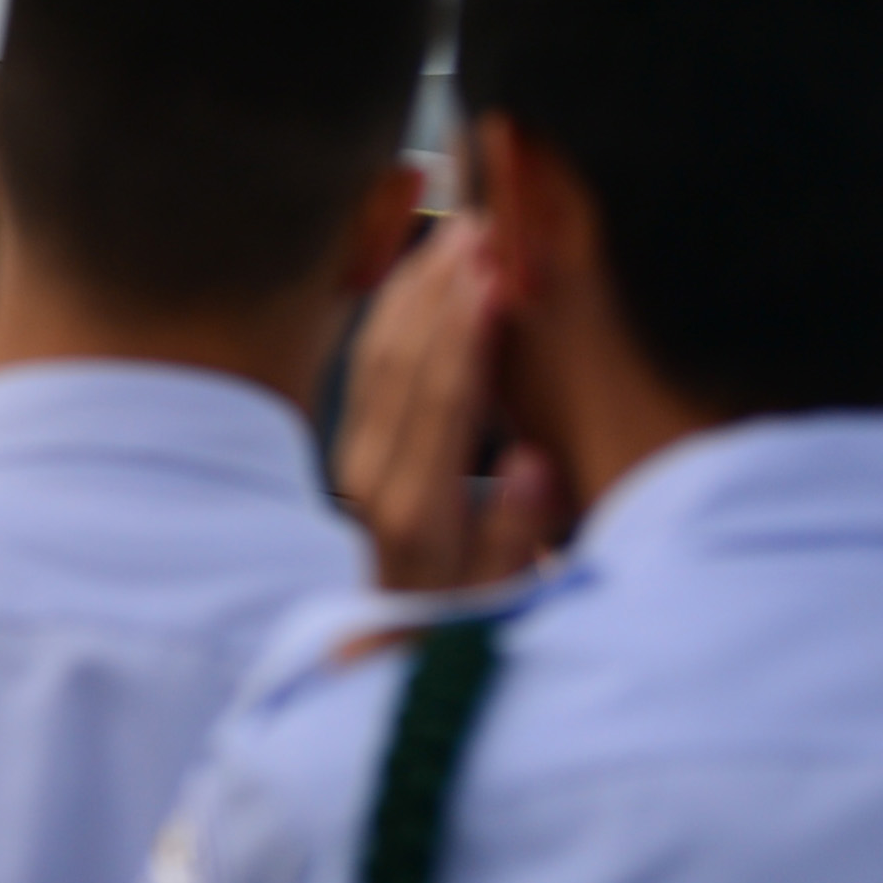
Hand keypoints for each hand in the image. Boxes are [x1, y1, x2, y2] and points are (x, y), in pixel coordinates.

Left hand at [333, 215, 556, 591]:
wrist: (400, 657)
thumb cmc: (475, 627)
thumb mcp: (504, 603)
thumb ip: (515, 539)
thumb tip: (530, 465)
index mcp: (414, 515)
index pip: (441, 404)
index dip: (466, 334)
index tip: (494, 272)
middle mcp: (371, 482)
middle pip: (404, 367)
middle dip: (441, 292)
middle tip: (481, 225)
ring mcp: (354, 463)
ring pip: (378, 357)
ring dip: (416, 291)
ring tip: (458, 230)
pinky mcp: (352, 452)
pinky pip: (367, 367)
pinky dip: (392, 312)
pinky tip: (420, 269)